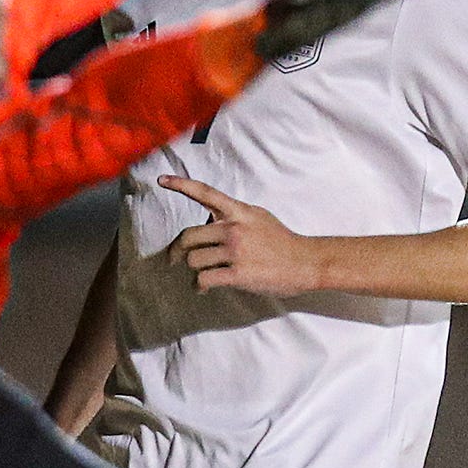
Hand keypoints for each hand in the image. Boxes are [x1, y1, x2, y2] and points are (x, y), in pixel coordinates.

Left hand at [162, 177, 323, 296]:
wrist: (305, 262)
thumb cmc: (282, 241)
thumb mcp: (259, 217)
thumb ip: (236, 215)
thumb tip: (215, 217)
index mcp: (238, 212)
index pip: (205, 193)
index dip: (181, 184)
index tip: (162, 180)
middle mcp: (234, 229)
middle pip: (189, 236)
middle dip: (176, 250)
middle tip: (172, 258)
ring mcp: (235, 252)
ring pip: (194, 260)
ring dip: (193, 270)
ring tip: (200, 276)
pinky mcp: (238, 274)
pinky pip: (205, 279)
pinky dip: (200, 286)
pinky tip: (203, 288)